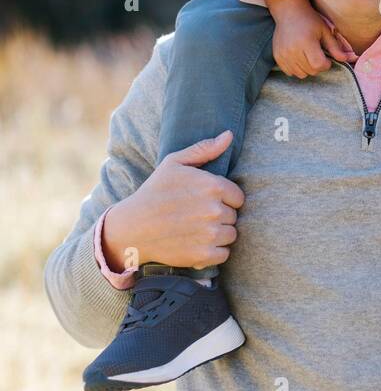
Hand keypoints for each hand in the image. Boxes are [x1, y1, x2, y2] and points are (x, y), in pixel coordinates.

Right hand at [101, 131, 245, 272]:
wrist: (132, 227)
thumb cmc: (154, 192)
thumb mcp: (174, 163)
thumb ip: (204, 149)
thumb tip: (228, 135)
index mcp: (212, 186)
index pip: (237, 197)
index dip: (224, 199)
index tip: (207, 202)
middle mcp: (214, 210)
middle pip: (233, 216)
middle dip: (220, 216)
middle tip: (197, 216)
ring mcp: (209, 234)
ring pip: (231, 235)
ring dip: (219, 234)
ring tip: (197, 230)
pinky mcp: (203, 255)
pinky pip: (224, 254)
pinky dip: (214, 252)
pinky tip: (197, 243)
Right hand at [266, 0, 353, 77]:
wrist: (288, 12)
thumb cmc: (310, 20)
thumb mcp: (325, 31)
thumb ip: (335, 47)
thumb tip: (348, 59)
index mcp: (306, 42)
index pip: (318, 65)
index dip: (326, 64)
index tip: (326, 57)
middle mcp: (293, 50)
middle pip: (310, 71)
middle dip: (317, 66)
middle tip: (317, 54)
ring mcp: (283, 54)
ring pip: (300, 74)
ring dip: (307, 68)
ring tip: (307, 55)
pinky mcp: (277, 57)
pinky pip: (290, 72)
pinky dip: (296, 68)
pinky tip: (298, 57)